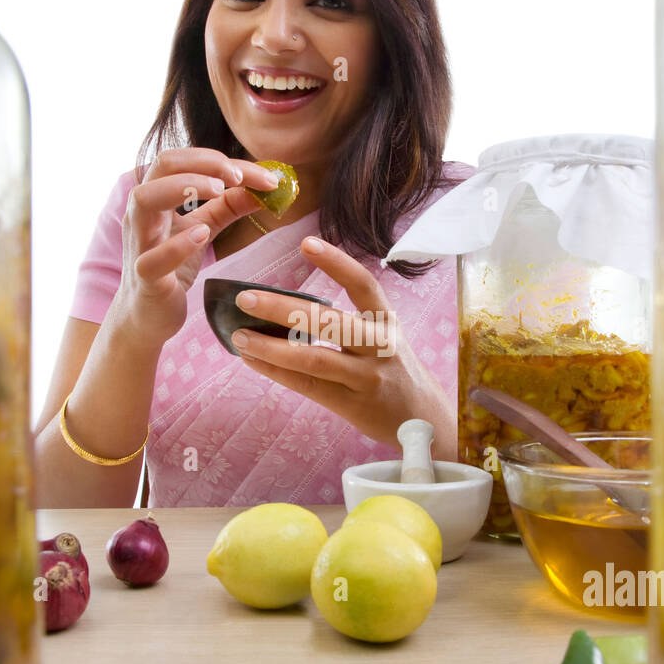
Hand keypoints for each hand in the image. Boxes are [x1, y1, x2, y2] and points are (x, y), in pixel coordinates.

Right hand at [116, 148, 278, 345]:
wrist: (146, 316)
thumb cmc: (170, 268)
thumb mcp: (201, 230)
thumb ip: (227, 208)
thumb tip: (261, 188)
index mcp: (156, 197)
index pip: (186, 161)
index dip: (224, 162)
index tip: (264, 176)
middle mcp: (142, 213)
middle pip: (162, 165)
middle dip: (204, 163)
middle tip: (238, 177)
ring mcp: (140, 243)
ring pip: (144, 199)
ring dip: (184, 187)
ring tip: (219, 191)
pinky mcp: (145, 277)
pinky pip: (153, 258)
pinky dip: (178, 244)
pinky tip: (202, 235)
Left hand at [229, 236, 457, 454]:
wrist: (425, 420)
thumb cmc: (395, 372)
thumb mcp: (385, 338)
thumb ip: (348, 323)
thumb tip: (287, 308)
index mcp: (387, 321)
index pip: (363, 284)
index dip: (336, 262)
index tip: (306, 242)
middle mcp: (379, 346)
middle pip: (328, 321)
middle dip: (283, 308)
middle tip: (245, 297)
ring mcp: (367, 377)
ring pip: (313, 358)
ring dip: (270, 347)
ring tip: (239, 336)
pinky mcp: (353, 405)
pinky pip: (309, 386)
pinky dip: (277, 372)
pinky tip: (253, 361)